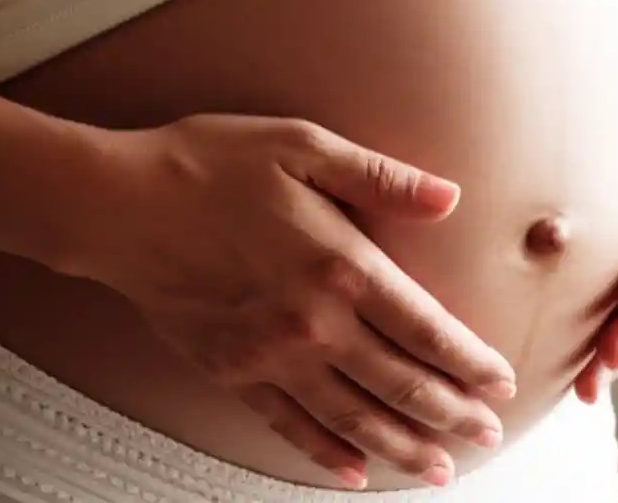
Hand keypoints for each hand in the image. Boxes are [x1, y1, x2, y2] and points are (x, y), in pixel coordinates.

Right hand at [56, 114, 516, 489]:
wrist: (116, 205)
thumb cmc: (208, 166)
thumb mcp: (302, 146)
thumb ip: (381, 177)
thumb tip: (449, 197)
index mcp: (342, 267)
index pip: (428, 329)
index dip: (471, 362)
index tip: (501, 383)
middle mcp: (313, 323)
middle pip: (402, 384)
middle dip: (453, 413)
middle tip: (487, 434)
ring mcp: (270, 356)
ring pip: (355, 418)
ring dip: (403, 446)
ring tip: (440, 466)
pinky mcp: (232, 373)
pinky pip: (290, 427)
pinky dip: (326, 455)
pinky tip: (353, 470)